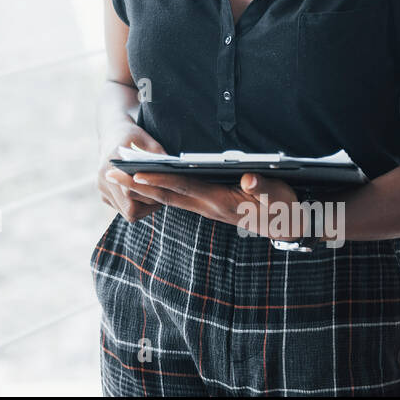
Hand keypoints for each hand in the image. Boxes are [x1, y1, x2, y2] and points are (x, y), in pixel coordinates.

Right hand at [97, 120, 166, 222]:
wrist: (112, 134)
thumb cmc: (134, 138)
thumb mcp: (149, 143)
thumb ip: (160, 159)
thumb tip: (177, 175)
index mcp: (111, 163)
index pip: (130, 190)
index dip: (150, 193)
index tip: (166, 190)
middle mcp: (103, 179)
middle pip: (130, 207)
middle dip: (150, 204)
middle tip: (166, 195)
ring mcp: (102, 189)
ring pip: (128, 213)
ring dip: (145, 208)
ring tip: (158, 195)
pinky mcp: (104, 196)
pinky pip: (124, 210)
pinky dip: (138, 206)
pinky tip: (147, 194)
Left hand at [128, 170, 303, 239]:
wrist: (289, 226)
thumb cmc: (284, 207)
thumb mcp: (280, 196)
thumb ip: (265, 187)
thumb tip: (250, 177)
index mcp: (221, 201)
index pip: (184, 188)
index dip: (159, 180)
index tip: (135, 174)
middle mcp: (207, 207)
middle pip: (165, 195)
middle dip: (136, 184)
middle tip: (109, 174)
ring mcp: (205, 208)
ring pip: (167, 198)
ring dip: (141, 187)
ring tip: (118, 175)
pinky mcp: (208, 206)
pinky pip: (175, 199)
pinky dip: (156, 190)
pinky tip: (144, 182)